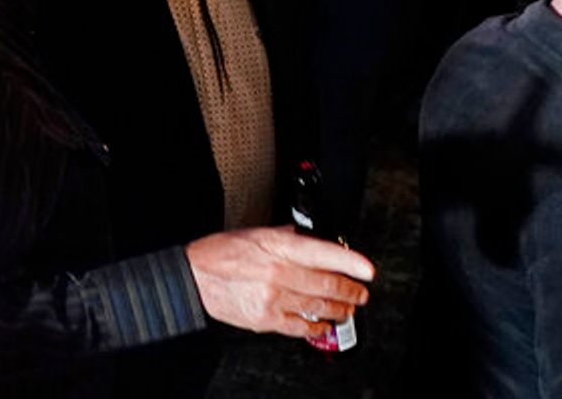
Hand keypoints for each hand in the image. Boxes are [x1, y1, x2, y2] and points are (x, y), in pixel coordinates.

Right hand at [185, 227, 374, 340]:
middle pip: (327, 285)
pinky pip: (300, 326)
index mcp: (277, 247)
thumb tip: (310, 238)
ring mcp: (273, 298)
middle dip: (350, 291)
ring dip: (339, 310)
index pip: (324, 253)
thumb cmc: (221, 253)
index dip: (351, 262)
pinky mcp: (265, 318)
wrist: (193, 276)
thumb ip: (286, 236)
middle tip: (360, 294)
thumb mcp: (255, 233)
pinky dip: (316, 327)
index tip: (368, 270)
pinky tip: (323, 325)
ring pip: (318, 307)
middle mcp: (278, 273)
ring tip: (347, 309)